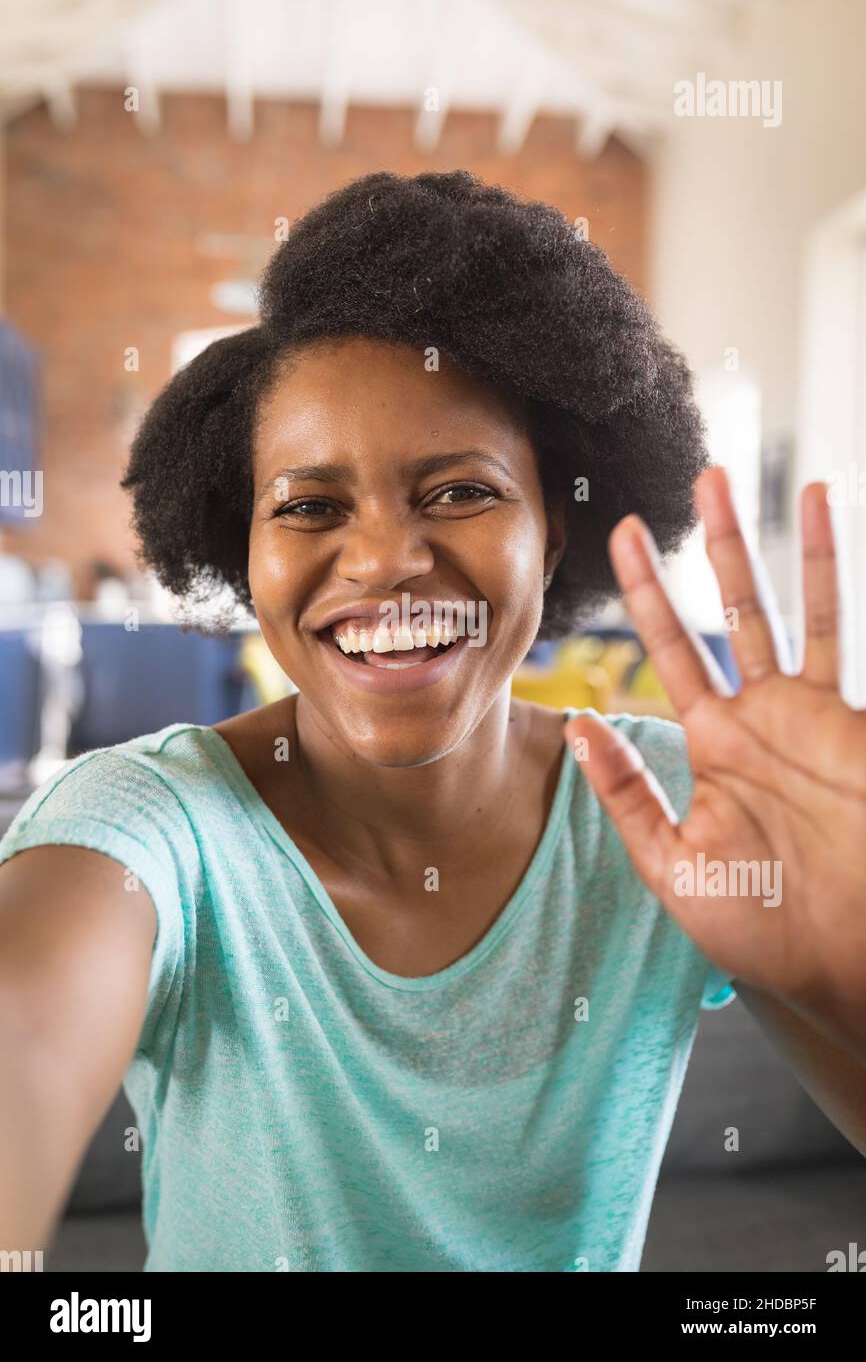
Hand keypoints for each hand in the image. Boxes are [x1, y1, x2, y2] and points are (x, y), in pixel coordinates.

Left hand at [563, 466, 865, 1009]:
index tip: (622, 537)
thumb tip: (576, 725)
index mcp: (712, 745)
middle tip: (698, 478)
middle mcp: (759, 716)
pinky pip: (840, 635)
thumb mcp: (673, 865)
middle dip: (711, 546)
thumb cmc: (763, 927)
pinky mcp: (849, 723)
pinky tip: (825, 514)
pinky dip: (830, 576)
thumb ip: (627, 794)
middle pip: (728, 609)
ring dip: (774, 548)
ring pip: (787, 610)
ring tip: (764, 484)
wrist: (845, 958)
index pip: (670, 652)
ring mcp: (810, 713)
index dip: (647, 594)